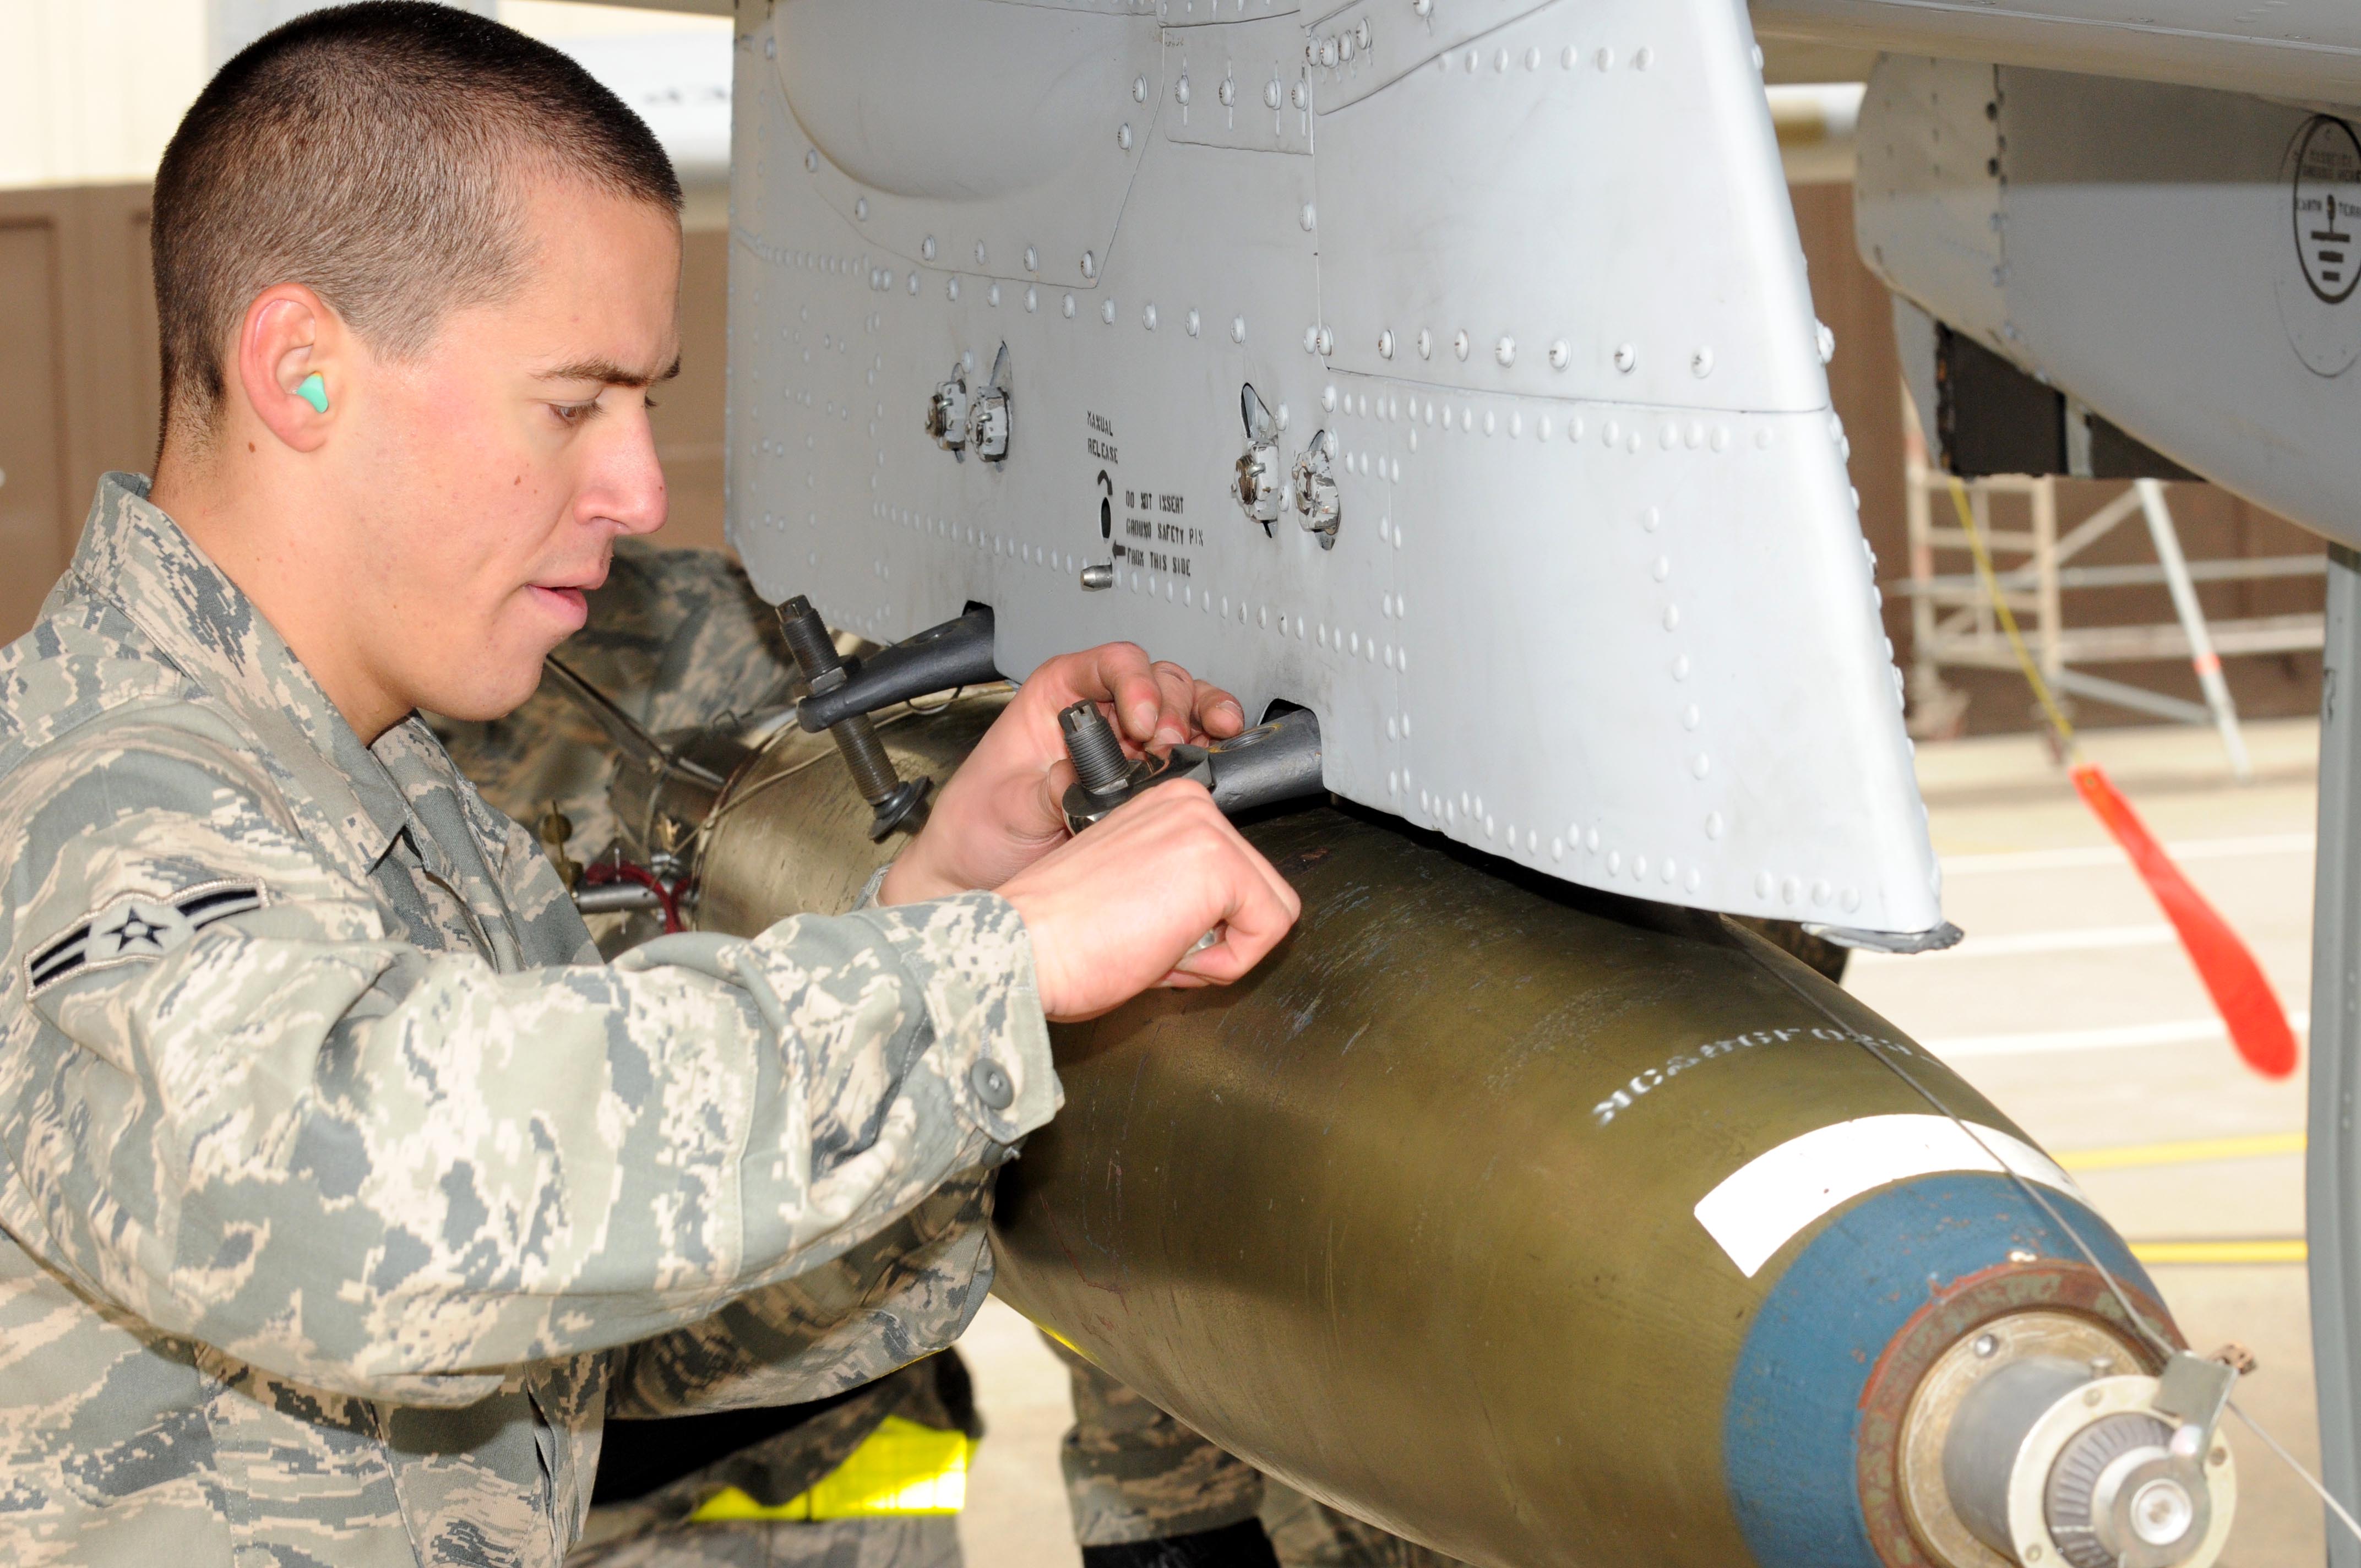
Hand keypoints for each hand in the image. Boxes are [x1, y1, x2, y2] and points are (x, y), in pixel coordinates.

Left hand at [879, 643, 1245, 902]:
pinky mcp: (1148, 775)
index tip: (1141, 722)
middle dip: (1174, 706)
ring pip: (1183, 706)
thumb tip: (1078, 783)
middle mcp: (1098, 710)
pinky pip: (1191, 747)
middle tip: (1170, 745)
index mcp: (1057, 695)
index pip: (1111, 663)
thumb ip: (1044, 791)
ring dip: (1202, 720)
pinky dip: (1209, 748)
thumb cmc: (978, 824)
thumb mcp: (1004, 806)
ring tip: (1210, 742)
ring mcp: (1126, 741)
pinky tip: (1217, 754)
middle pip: (1157, 679)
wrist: (981, 871)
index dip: (1135, 684)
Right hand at [995, 781, 1300, 1019]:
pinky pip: (1269, 928)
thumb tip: (1220, 921)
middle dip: (1217, 939)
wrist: (1018, 947)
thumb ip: (1178, 889)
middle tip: (1153, 948)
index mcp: (1167, 805)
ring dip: (1221, 952)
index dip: (1202, 926)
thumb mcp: (1130, 889)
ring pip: (1271, 910)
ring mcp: (1206, 828)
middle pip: (1260, 890)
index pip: (1234, 873)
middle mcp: (1190, 804)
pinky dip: (1228, 964)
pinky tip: (1168, 956)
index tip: (1149, 932)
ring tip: (1156, 950)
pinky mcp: (1218, 863)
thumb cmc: (1055, 934)